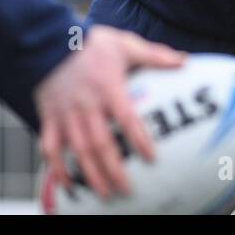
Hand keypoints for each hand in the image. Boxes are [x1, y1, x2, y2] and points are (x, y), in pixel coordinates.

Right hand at [35, 24, 185, 198]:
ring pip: (78, 150)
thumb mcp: (125, 45)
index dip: (138, 139)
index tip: (151, 158)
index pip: (126, 118)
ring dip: (91, 174)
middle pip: (101, 143)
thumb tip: (185, 60)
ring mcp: (66, 114)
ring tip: (104, 193)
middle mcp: (87, 105)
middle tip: (127, 189)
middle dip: (114, 169)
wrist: (49, 41)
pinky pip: (51, 147)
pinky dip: (57, 168)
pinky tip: (68, 185)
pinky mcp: (49, 118)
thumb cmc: (92, 44)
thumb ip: (155, 55)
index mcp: (108, 87)